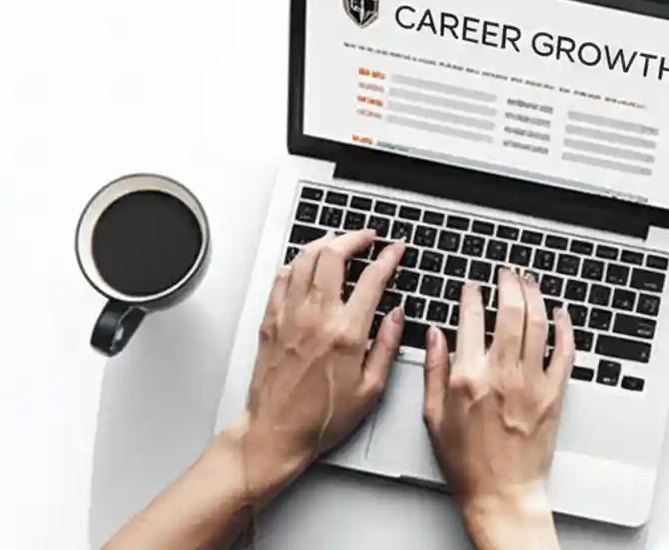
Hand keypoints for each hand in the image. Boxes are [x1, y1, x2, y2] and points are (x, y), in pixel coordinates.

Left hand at [229, 230, 404, 499]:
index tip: (396, 250)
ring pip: (305, 258)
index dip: (388, 257)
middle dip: (354, 237)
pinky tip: (307, 264)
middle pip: (333, 254)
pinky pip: (282, 277)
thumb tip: (398, 315)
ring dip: (325, 243)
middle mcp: (316, 317)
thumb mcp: (371, 389)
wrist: (277, 432)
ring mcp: (290, 315)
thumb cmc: (321, 417)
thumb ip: (387, 346)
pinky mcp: (271, 320)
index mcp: (346, 333)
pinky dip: (298, 262)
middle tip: (367, 238)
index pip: (372, 279)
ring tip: (339, 243)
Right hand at [422, 268, 573, 548]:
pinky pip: (565, 351)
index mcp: (469, 377)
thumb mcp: (433, 415)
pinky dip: (565, 327)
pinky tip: (560, 313)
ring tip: (530, 282)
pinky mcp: (554, 393)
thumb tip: (434, 334)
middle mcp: (502, 374)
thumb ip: (433, 369)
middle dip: (509, 283)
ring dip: (535, 295)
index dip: (471, 294)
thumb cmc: (467, 460)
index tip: (472, 286)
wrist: (502, 491)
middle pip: (511, 311)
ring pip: (539, 323)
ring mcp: (532, 382)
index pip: (470, 319)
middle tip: (507, 273)